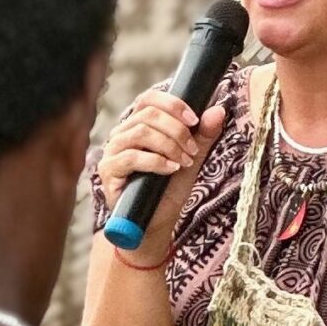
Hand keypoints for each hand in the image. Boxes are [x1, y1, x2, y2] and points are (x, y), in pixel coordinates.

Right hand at [98, 88, 228, 259]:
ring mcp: (112, 152)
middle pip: (147, 114)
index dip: (172, 104)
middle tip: (193, 150)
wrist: (155, 226)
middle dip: (176, 130)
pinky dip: (156, 161)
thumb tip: (218, 109)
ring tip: (185, 162)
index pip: (149, 99)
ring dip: (169, 145)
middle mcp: (122, 134)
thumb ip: (203, 135)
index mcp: (139, 126)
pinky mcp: (108, 171)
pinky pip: (131, 157)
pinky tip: (171, 170)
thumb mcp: (191, 159)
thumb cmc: (169, 191)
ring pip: (140, 132)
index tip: (195, 120)